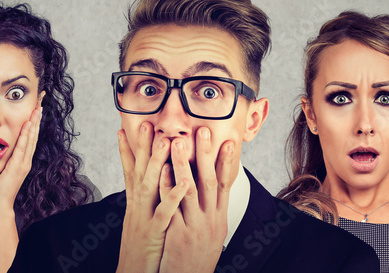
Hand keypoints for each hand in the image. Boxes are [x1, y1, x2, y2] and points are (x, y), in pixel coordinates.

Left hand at [0, 104, 41, 210]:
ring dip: (34, 124)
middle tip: (39, 106)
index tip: (34, 112)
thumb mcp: (4, 170)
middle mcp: (25, 160)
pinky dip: (27, 135)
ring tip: (37, 110)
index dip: (33, 125)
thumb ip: (6, 160)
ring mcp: (24, 163)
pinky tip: (28, 125)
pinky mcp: (19, 166)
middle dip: (37, 121)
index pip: (29, 140)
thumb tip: (2, 149)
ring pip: (31, 139)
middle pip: (33, 137)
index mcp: (22, 161)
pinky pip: (23, 147)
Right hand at [116, 122, 189, 272]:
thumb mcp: (140, 225)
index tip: (123, 129)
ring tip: (165, 141)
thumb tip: (149, 188)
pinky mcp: (153, 234)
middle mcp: (136, 208)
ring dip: (157, 164)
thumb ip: (145, 205)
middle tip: (145, 123)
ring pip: (150, 187)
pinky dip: (171, 197)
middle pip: (139, 173)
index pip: (130, 172)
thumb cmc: (141, 253)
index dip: (127, 151)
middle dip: (142, 147)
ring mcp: (143, 219)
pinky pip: (164, 213)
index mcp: (135, 206)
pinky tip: (181, 183)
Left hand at [159, 127, 236, 272]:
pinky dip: (167, 189)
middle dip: (206, 154)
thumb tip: (213, 189)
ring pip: (189, 190)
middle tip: (202, 131)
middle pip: (209, 181)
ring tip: (176, 143)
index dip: (227, 162)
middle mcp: (210, 219)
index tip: (228, 141)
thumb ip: (211, 210)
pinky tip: (160, 173)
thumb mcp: (212, 232)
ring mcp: (195, 226)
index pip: (225, 184)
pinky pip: (172, 208)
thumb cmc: (198, 256)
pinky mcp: (178, 234)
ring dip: (182, 165)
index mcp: (219, 217)